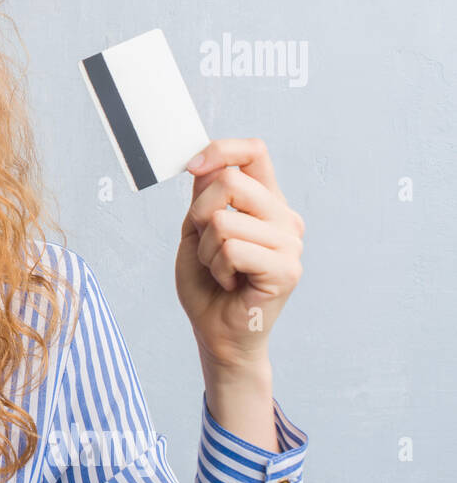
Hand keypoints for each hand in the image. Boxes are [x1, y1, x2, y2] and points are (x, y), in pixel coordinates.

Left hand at [175, 138, 304, 373]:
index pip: (254, 152)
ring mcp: (290, 244)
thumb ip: (204, 195)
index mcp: (265, 202)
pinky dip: (217, 268)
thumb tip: (203, 160)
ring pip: (224, 221)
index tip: (191, 166)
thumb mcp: (197, 230)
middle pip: (231, 181)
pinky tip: (231, 283)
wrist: (217, 332)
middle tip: (205, 245)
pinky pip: (232, 249)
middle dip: (199, 214)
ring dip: (206, 251)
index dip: (221, 150)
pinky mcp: (287, 270)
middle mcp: (284, 217)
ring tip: (221, 270)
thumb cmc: (207, 283)